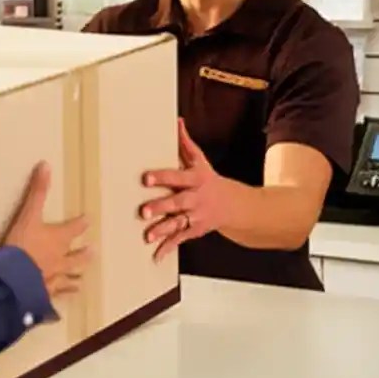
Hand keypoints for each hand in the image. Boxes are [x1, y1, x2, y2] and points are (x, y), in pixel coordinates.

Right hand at [2, 162, 90, 299]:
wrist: (13, 278)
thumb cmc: (22, 245)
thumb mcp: (28, 214)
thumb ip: (37, 191)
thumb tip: (46, 164)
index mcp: (58, 240)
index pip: (74, 229)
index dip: (81, 224)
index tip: (88, 220)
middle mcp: (61, 261)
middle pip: (77, 257)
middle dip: (84, 254)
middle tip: (93, 252)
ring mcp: (53, 281)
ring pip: (68, 280)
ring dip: (75, 280)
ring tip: (81, 282)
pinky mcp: (43, 297)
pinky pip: (52, 303)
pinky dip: (55, 307)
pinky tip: (57, 313)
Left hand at [140, 118, 238, 261]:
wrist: (234, 205)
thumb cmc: (209, 180)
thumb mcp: (200, 161)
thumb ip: (185, 144)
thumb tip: (177, 122)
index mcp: (195, 180)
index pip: (177, 177)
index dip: (162, 177)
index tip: (146, 179)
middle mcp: (196, 199)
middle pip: (177, 203)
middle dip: (161, 207)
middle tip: (143, 211)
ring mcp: (196, 216)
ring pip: (178, 224)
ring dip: (163, 230)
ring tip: (147, 236)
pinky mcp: (195, 230)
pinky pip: (180, 239)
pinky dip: (168, 248)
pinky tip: (155, 255)